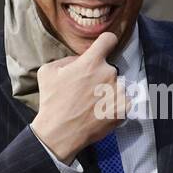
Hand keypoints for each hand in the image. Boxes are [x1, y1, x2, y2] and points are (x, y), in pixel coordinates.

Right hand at [31, 31, 124, 163]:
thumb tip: (81, 59)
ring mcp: (119, 91)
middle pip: (110, 68)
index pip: (109, 39)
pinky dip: (115, 106)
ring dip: (108, 91)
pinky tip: (102, 112)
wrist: (60, 132)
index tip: (104, 48)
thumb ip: (68, 59)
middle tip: (87, 90)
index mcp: (92, 61)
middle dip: (100, 76)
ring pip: (117, 85)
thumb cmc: (52, 101)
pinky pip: (124, 101)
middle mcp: (109, 73)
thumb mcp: (48, 71)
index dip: (106, 43)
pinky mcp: (124, 108)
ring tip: (93, 104)